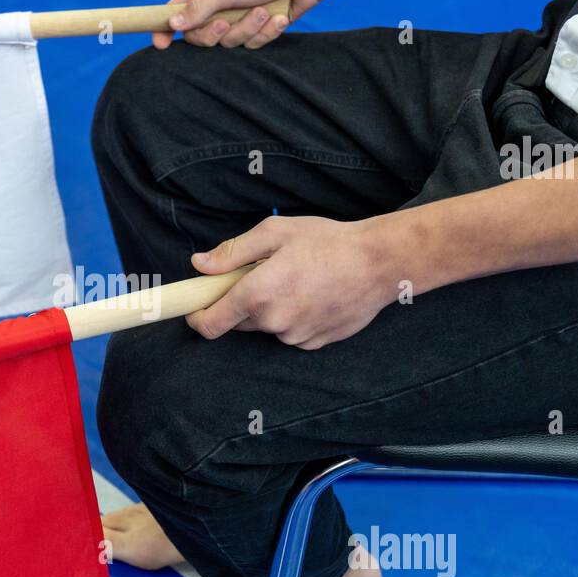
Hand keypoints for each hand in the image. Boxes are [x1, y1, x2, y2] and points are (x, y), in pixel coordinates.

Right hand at [154, 0, 324, 49]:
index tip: (160, 45)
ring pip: (228, 42)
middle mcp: (218, 4)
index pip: (176, 12)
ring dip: (249, 28)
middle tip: (226, 22)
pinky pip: (252, 43)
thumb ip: (200, 8)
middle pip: (200, 35)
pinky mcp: (256, 30)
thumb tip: (173, 23)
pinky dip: (266, 31)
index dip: (165, 29)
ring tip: (265, 9)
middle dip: (216, 32)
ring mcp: (237, 18)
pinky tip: (279, 15)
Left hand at [185, 215, 401, 349]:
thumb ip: (232, 252)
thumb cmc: (328, 241)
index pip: (210, 324)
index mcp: (257, 294)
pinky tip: (314, 295)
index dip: (198, 317)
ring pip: (268, 327)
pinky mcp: (315, 344)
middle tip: (263, 274)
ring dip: (271, 309)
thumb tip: (200, 265)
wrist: (380, 262)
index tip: (196, 308)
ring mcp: (296, 337)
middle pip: (238, 322)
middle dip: (241, 303)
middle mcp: (274, 322)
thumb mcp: (275, 233)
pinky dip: (294, 317)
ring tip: (297, 280)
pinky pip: (291, 333)